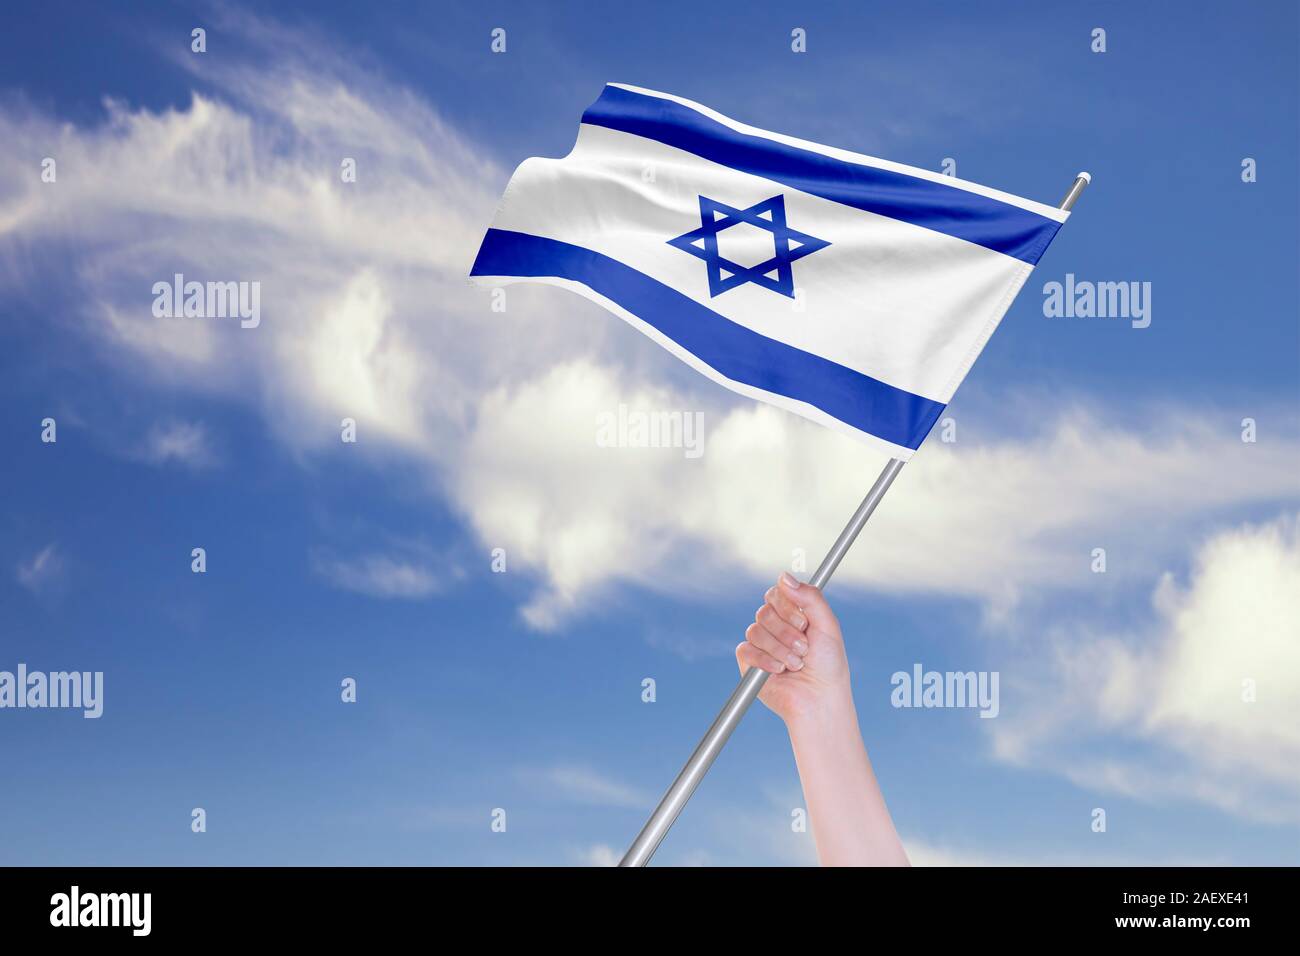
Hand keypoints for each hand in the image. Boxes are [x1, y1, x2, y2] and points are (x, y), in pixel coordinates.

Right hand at [736, 572, 850, 723]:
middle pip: (764, 611)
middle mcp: (775, 625)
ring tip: (796, 664)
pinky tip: (780, 671)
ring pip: (755, 630)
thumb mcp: (828, 626)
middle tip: (804, 648)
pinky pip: (746, 650)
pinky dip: (766, 661)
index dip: (788, 606)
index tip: (804, 622)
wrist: (820, 698)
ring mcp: (761, 643)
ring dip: (780, 649)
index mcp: (792, 613)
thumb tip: (784, 576)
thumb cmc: (829, 665)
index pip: (776, 593)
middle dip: (788, 632)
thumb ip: (811, 597)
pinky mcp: (748, 662)